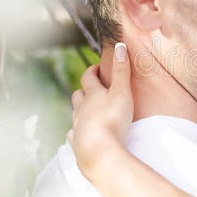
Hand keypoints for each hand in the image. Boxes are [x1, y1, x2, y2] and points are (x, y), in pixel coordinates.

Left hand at [68, 42, 133, 178]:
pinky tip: (80, 132)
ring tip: (89, 109)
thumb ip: (122, 71)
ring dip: (80, 109)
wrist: (100, 151)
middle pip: (77, 95)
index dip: (92, 71)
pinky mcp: (77, 143)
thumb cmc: (113, 119)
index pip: (88, 78)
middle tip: (93, 87)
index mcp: (92, 95)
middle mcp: (81, 109)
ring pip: (75, 113)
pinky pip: (73, 134)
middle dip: (84, 89)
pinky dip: (76, 130)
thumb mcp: (122, 93)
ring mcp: (77, 127)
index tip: (97, 67)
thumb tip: (120, 46)